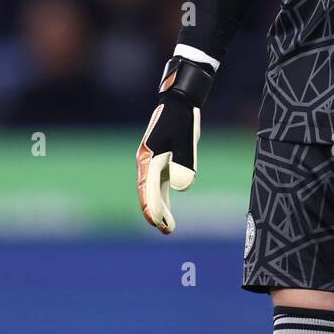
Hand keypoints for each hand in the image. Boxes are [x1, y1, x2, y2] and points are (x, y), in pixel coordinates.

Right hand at [136, 73, 202, 234]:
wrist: (179, 104)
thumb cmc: (182, 121)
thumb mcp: (186, 140)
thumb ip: (184, 163)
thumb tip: (181, 189)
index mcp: (149, 157)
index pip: (148, 186)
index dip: (152, 205)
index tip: (157, 222)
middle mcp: (147, 162)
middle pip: (148, 192)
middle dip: (155, 212)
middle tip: (164, 229)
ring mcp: (152, 163)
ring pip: (152, 191)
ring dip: (159, 209)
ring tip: (167, 228)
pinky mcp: (160, 163)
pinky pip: (158, 186)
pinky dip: (162, 199)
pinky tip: (167, 212)